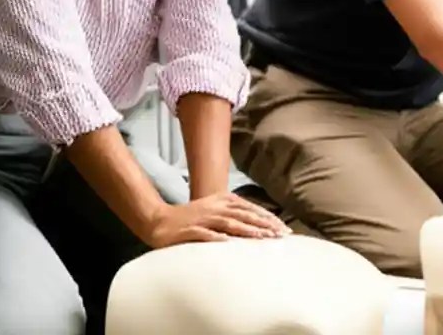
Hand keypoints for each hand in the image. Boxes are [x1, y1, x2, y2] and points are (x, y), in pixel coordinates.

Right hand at [146, 192, 291, 248]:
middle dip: (264, 224)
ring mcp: (202, 218)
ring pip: (228, 223)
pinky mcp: (188, 230)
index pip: (250, 208)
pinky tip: (227, 242)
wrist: (159, 220)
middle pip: (244, 215)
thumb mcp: (215, 210)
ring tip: (262, 237)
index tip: (283, 228)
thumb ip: (234, 214)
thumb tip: (259, 223)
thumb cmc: (191, 218)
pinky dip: (216, 237)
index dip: (268, 218)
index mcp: (223, 200)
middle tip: (280, 234)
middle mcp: (215, 207)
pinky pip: (204, 234)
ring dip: (247, 230)